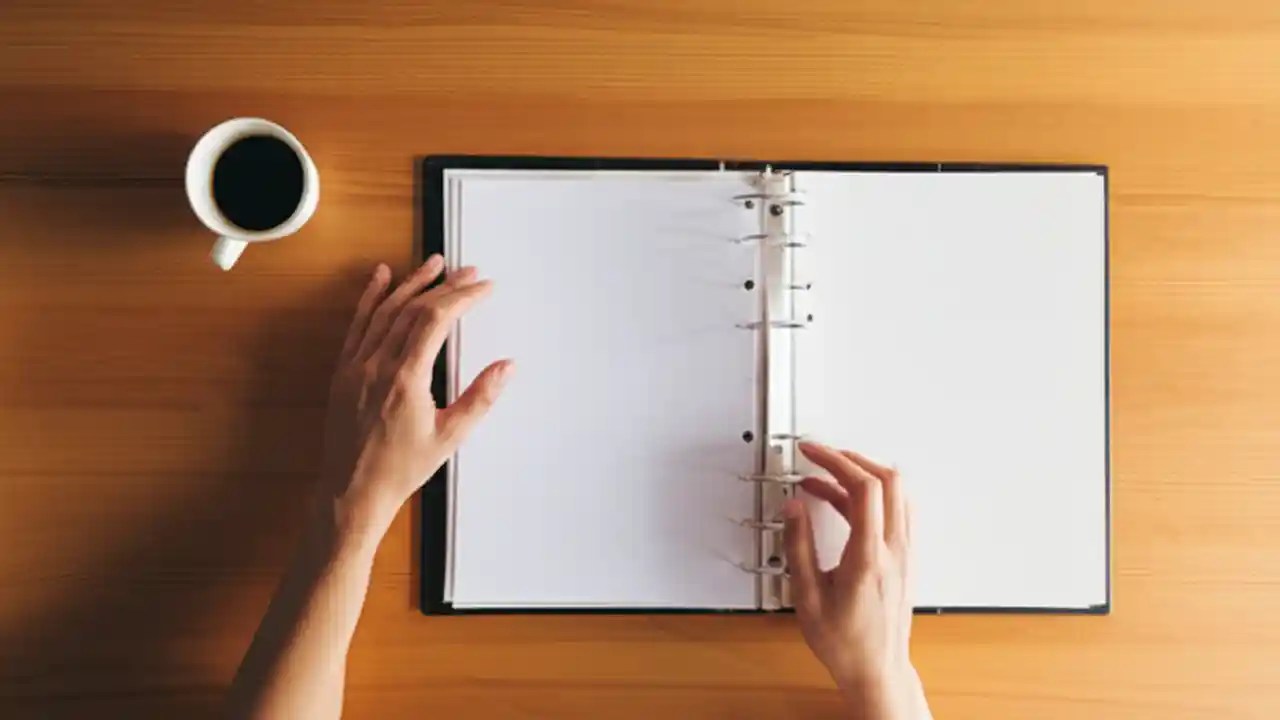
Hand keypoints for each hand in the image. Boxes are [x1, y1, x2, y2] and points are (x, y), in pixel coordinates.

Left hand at [317, 256, 512, 541]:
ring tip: (434, 264)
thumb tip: (507, 367)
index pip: (436, 320)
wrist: (352, 491)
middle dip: (444, 286)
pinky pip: (358, 325)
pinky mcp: (344, 372)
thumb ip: (480, 398)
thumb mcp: (450, 437)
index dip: (462, 297)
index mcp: (405, 379)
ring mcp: (357, 366)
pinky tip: (381, 278)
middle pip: (412, 309)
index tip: (483, 287)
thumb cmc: (400, 469)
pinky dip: (371, 298)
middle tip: (468, 272)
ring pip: (385, 311)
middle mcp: (377, 365)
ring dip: (411, 283)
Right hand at [783, 442, 930, 719]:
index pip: (864, 488)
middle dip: (852, 458)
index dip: (837, 460)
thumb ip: (799, 547)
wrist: (876, 669)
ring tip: (829, 478)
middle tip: (822, 456)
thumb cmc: (845, 642)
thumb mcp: (808, 596)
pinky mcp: (906, 558)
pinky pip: (898, 510)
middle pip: (888, 480)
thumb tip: (794, 507)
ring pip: (898, 492)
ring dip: (865, 475)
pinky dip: (874, 495)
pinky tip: (847, 503)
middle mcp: (895, 550)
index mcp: (869, 558)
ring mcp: (905, 553)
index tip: (813, 453)